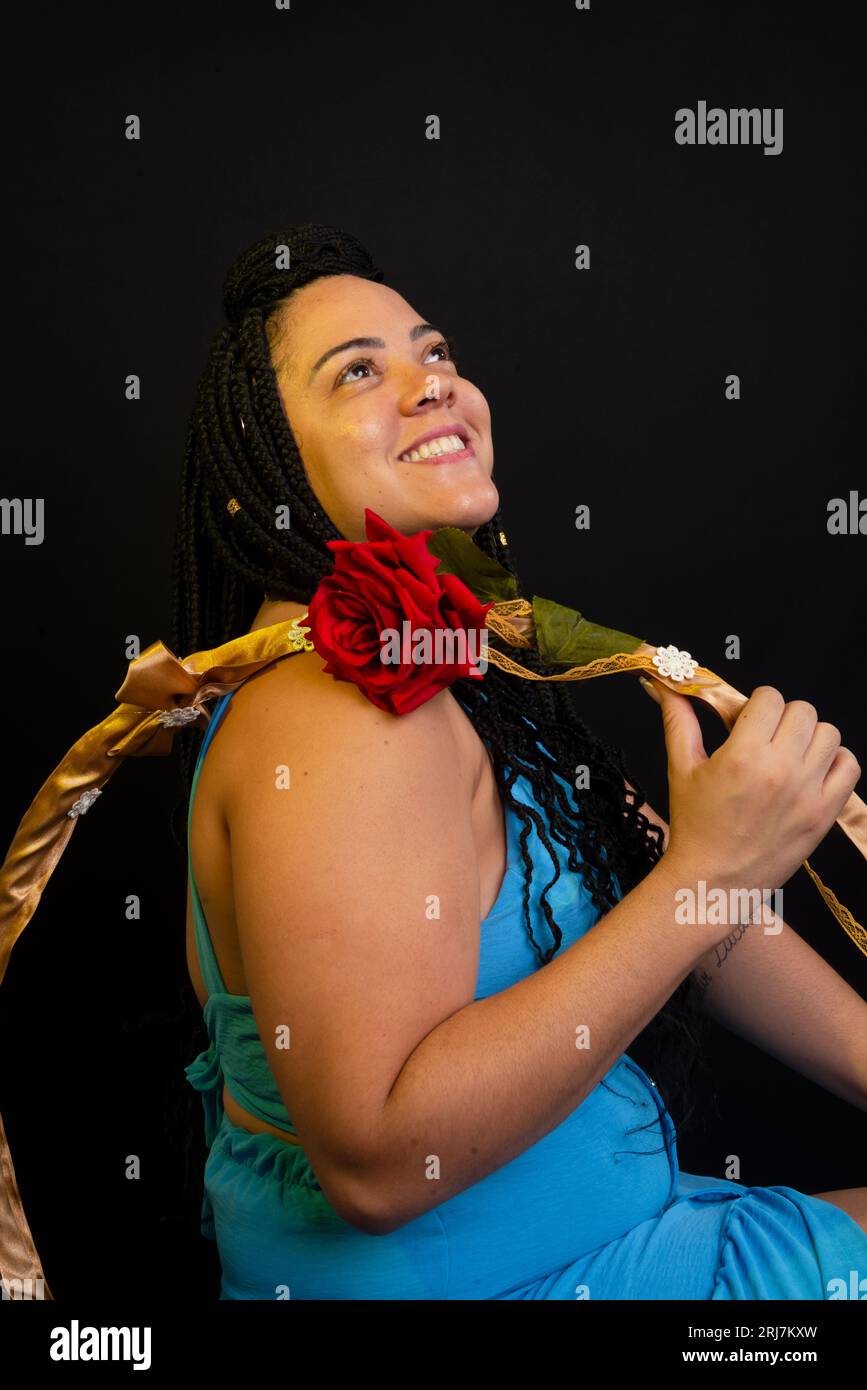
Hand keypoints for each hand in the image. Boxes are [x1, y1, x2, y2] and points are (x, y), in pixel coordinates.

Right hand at [640, 678, 860, 892]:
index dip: (756, 704)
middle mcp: (781, 770)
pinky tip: (810, 771)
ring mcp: (808, 792)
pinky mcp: (825, 813)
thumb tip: (667, 685)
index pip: (770, 697)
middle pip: (802, 710)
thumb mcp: (681, 768)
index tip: (747, 721)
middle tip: (765, 738)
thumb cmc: (695, 826)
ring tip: (787, 755)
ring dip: (809, 737)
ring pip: (829, 733)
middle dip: (781, 718)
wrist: (714, 880)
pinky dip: (835, 761)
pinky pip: (849, 766)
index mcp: (744, 755)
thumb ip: (678, 720)